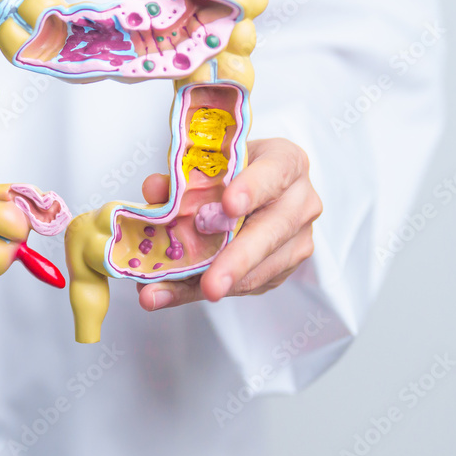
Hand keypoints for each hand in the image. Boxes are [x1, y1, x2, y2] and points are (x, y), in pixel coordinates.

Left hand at [137, 138, 320, 310]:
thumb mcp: (210, 162)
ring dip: (214, 285)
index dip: (251, 189)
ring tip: (171, 293)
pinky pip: (250, 284)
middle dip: (236, 261)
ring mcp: (298, 238)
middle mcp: (300, 201)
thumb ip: (182, 175)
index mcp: (286, 162)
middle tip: (210, 285)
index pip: (274, 173)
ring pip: (261, 268)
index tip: (229, 206)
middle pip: (270, 233)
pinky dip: (208, 290)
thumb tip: (155, 189)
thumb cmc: (234, 168)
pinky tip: (178, 291)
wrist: (259, 185)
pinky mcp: (285, 266)